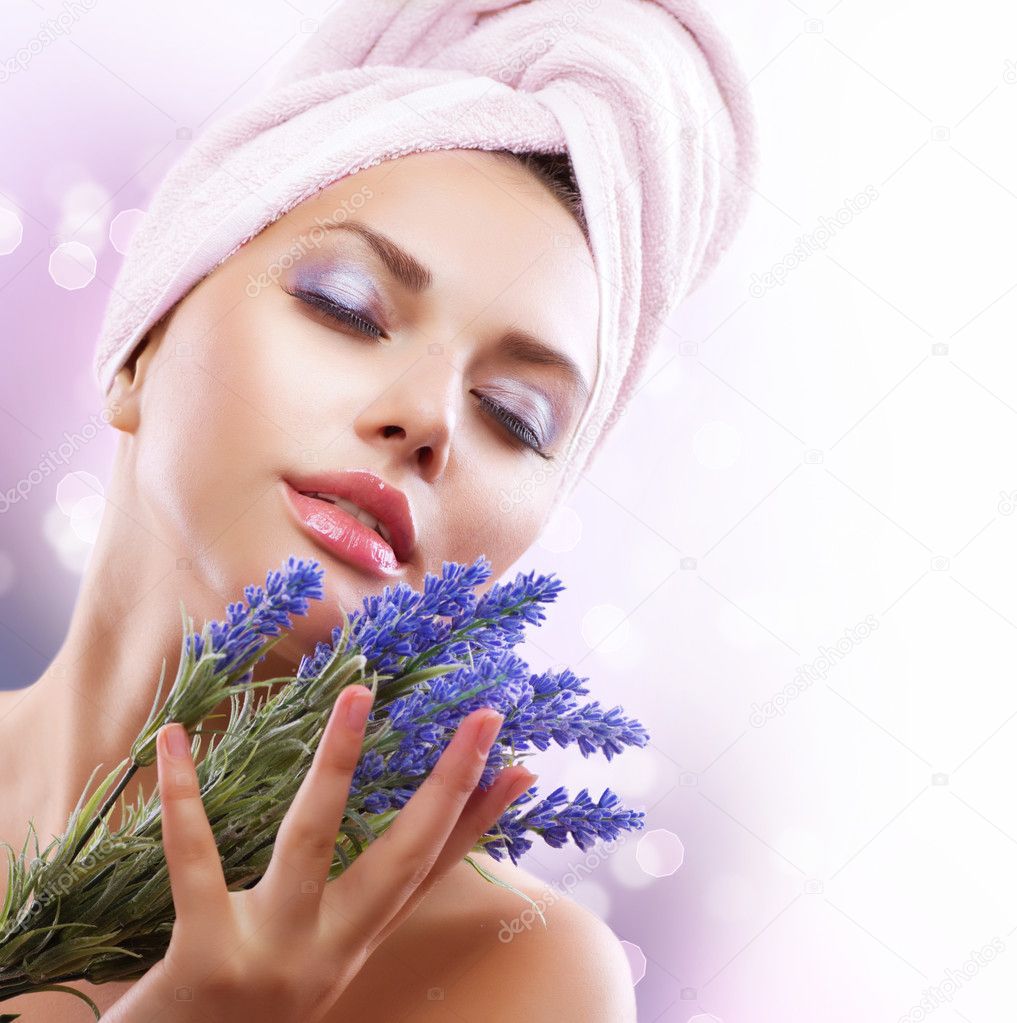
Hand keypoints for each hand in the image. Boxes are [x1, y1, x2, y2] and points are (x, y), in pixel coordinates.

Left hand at [100, 686, 535, 1021]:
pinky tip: (173, 739)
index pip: (434, 874)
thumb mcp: (309, 962)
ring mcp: (272, 954)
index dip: (480, 821)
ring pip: (313, 839)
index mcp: (355, 946)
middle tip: (486, 718)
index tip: (521, 769)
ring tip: (358, 693)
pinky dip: (183, 795)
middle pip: (404, 857)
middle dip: (450, 783)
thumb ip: (340, 910)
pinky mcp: (206, 957)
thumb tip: (364, 848)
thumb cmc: (238, 1009)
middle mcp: (330, 954)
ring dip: (338, 760)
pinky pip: (194, 860)